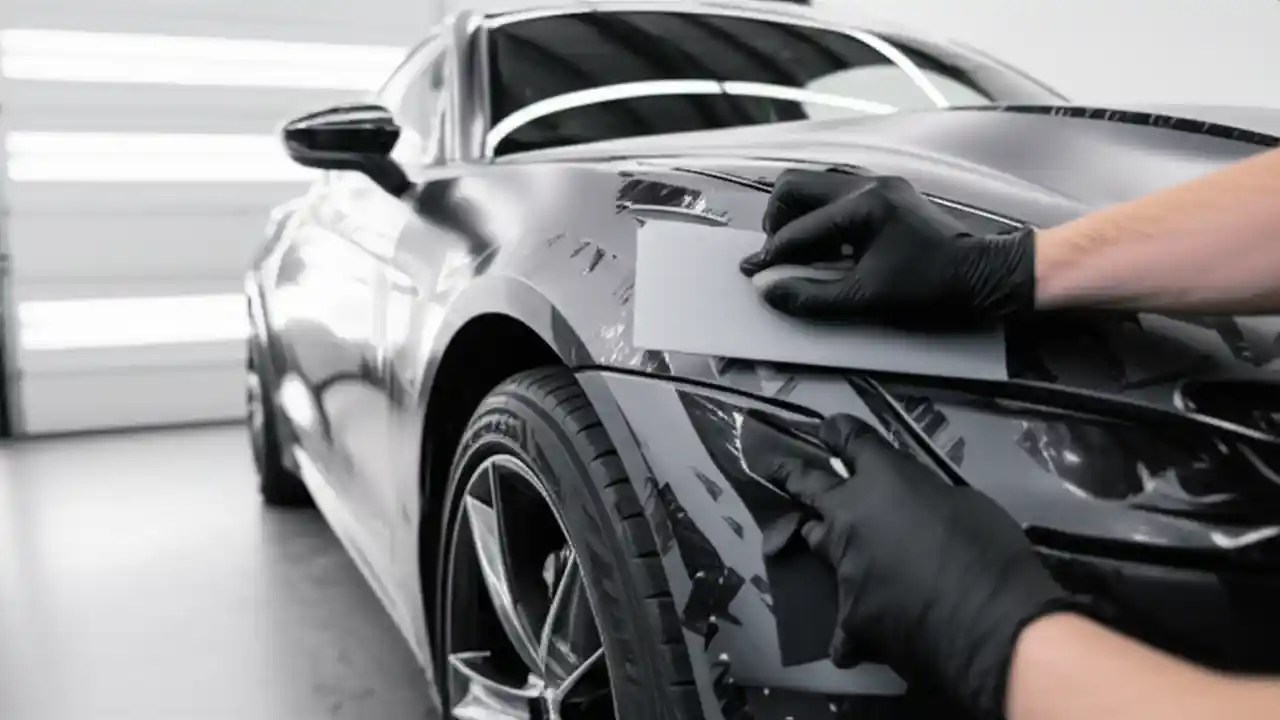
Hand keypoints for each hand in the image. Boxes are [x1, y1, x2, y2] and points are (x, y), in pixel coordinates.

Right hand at [742, 170, 1035, 324]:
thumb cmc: (933, 285)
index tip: (754, 273)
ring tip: (797, 254)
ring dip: (798, 217)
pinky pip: (836, 195)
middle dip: (777, 222)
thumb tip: (769, 290)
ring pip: (815, 186)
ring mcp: (879, 184)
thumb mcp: (866, 297)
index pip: (800, 227)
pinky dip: (820, 218)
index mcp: (863, 204)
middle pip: (796, 185)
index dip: (772, 255)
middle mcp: (868, 183)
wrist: (984, 274)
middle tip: (775, 255)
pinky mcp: (886, 194)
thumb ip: (811, 295)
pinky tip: (825, 248)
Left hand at [765, 414, 1067, 719]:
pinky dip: (851, 629)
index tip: (828, 428)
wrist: (991, 626)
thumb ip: (928, 497)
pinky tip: (862, 641)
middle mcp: (850, 516)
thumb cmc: (992, 554)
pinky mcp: (847, 617)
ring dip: (827, 545)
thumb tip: (919, 508)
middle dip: (789, 474)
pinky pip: (841, 623)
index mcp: (885, 480)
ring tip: (834, 550)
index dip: (837, 432)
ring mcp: (843, 568)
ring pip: (817, 547)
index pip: (851, 442)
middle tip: (773, 467)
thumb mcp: (966, 503)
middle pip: (807, 487)